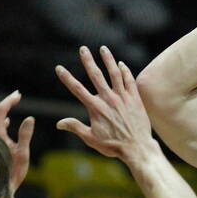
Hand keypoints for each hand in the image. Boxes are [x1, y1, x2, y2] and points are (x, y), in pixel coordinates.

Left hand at [0, 90, 35, 194]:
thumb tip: (30, 118)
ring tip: (11, 106)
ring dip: (1, 112)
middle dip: (6, 103)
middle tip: (16, 96)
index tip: (19, 95)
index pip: (0, 110)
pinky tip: (6, 123)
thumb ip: (25, 135)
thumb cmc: (12, 173)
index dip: (9, 100)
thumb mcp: (23, 154)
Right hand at [55, 46, 156, 164]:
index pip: (77, 89)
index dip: (67, 78)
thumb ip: (75, 127)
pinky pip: (129, 81)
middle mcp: (108, 99)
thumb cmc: (113, 146)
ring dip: (108, 60)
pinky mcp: (135, 99)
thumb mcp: (91, 139)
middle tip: (83, 49)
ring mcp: (123, 97)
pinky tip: (121, 64)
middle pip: (96, 75)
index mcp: (95, 108)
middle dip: (88, 61)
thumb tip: (59, 123)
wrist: (137, 148)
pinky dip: (125, 71)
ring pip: (114, 73)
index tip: (59, 68)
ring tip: (103, 49)